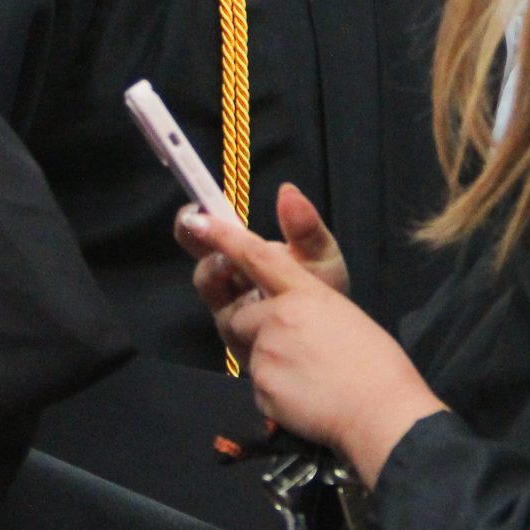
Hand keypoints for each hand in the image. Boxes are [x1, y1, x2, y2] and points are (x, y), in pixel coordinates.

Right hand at [179, 182, 349, 361]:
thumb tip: (287, 189)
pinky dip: (237, 305)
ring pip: (209, 285)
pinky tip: (253, 300)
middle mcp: (233, 280)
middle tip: (197, 226)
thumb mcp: (321, 256)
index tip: (194, 206)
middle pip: (200, 254)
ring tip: (229, 263)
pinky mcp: (238, 337)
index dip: (197, 217)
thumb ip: (305, 227)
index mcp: (247, 255)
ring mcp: (232, 308)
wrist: (336, 341)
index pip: (212, 231)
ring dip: (214, 269)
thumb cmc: (324, 292)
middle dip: (193, 238)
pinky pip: (229, 320)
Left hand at [183, 202, 442, 486]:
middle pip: (239, 314)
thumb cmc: (376, 362)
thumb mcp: (343, 312)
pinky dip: (275, 388)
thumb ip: (302, 298)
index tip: (195, 219)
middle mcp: (279, 317)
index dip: (223, 237)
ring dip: (267, 357)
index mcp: (305, 291)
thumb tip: (275, 291)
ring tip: (308, 371)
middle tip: (292, 342)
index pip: (255, 256)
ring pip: (248, 350)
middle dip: (252, 325)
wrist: (381, 414)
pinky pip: (257, 383)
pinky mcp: (261, 389)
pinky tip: (306, 393)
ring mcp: (267, 354)